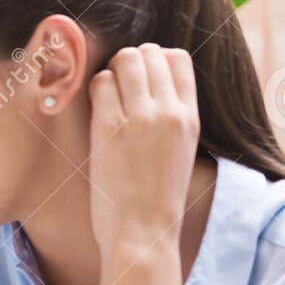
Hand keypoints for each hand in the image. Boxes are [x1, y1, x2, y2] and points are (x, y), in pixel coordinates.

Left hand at [87, 45, 200, 255]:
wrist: (142, 232)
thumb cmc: (155, 197)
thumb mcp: (180, 150)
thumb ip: (172, 118)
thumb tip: (151, 90)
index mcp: (190, 116)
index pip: (177, 58)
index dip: (154, 60)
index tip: (139, 79)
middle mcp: (169, 111)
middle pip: (149, 53)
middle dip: (129, 62)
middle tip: (117, 86)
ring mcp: (140, 117)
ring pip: (125, 61)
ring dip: (111, 71)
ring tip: (105, 95)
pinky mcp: (109, 127)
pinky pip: (100, 82)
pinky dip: (94, 87)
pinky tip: (94, 109)